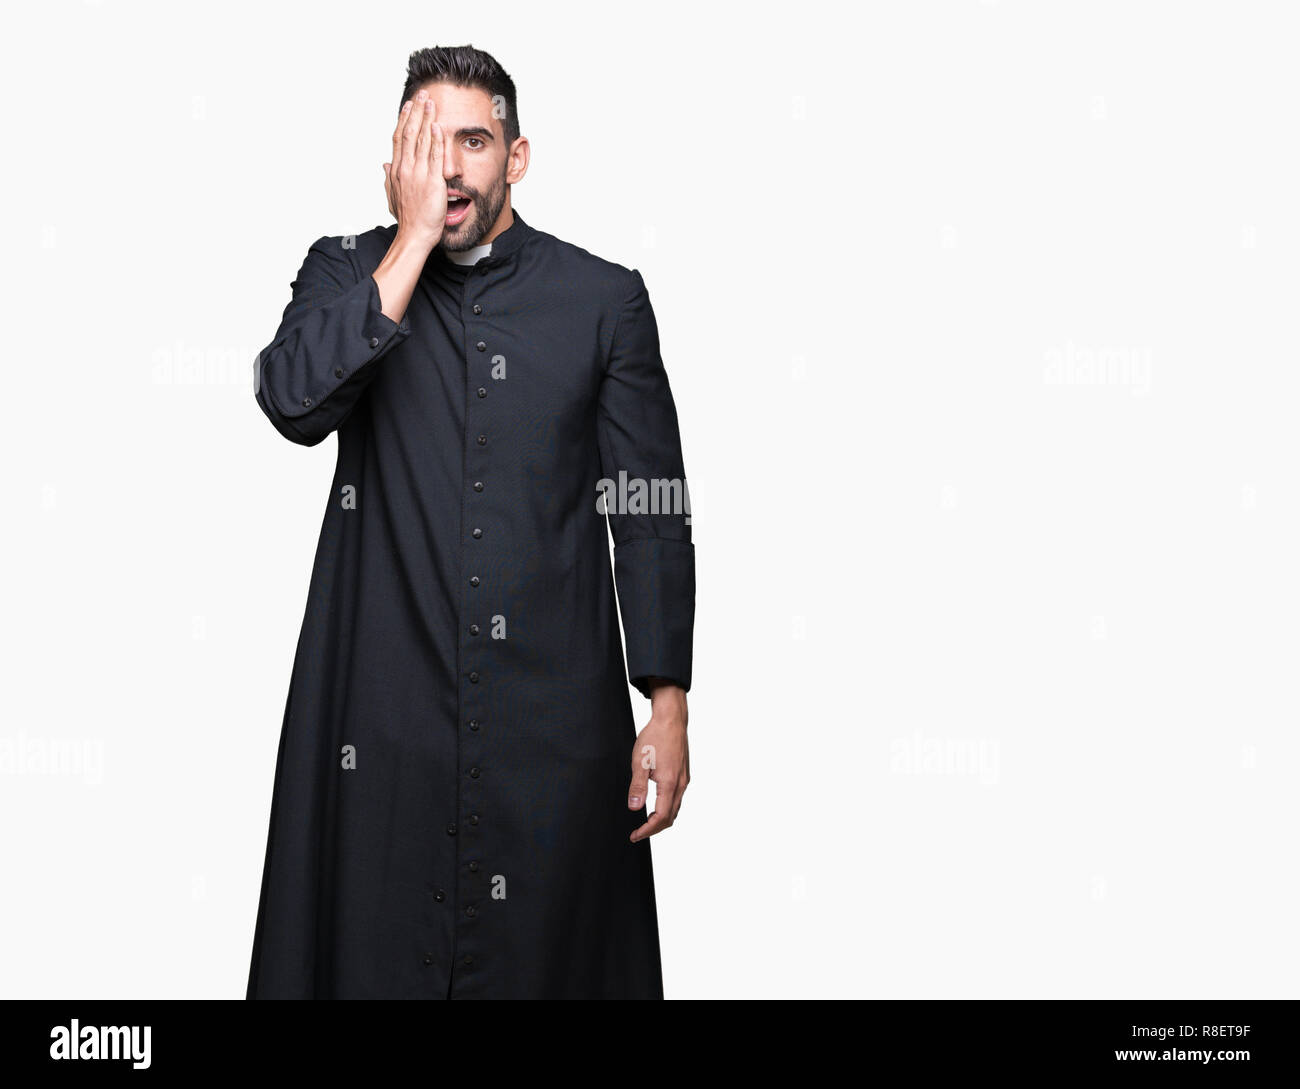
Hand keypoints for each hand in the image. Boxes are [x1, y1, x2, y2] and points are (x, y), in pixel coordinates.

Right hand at [382, 88, 446, 247]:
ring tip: (431, 102)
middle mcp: (405, 169)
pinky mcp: (431, 182)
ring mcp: (417, 174)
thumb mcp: (393, 195)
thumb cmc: (408, 218)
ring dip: (426, 119)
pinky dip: (435, 140)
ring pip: (420, 140)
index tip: (409, 105)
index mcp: (397, 170)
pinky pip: (433, 156)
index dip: (404, 119)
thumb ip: (388, 178)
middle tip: (422, 94)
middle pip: (408, 133)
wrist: (414, 235)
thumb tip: (384, 164)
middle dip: (416, 112)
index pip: (399, 139)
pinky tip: (437, 125)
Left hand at [627, 682, 688, 841]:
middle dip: (655, 828)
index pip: (661, 817)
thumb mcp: (640, 761)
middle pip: (671, 817)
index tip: (635, 835)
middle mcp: (681, 784)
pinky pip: (678, 798)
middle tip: (638, 832)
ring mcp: (684, 780)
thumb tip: (634, 808)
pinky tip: (656, 805)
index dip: (648, 830)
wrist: (671, 720)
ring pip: (676, 808)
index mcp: (670, 783)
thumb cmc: (655, 736)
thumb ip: (637, 786)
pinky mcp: (684, 774)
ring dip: (662, 819)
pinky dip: (667, 808)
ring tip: (645, 821)